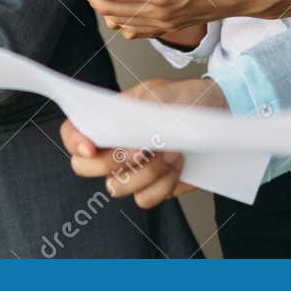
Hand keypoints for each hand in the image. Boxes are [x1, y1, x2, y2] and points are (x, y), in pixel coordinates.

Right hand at [59, 77, 227, 207]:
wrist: (217, 114)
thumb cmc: (184, 99)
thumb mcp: (161, 92)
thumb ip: (138, 108)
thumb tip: (124, 131)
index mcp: (108, 120)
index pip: (73, 133)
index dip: (74, 141)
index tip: (90, 147)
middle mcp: (114, 148)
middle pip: (84, 167)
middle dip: (112, 161)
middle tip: (140, 149)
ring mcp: (131, 171)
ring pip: (116, 187)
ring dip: (145, 171)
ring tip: (171, 150)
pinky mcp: (152, 187)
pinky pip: (144, 199)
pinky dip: (162, 184)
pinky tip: (178, 164)